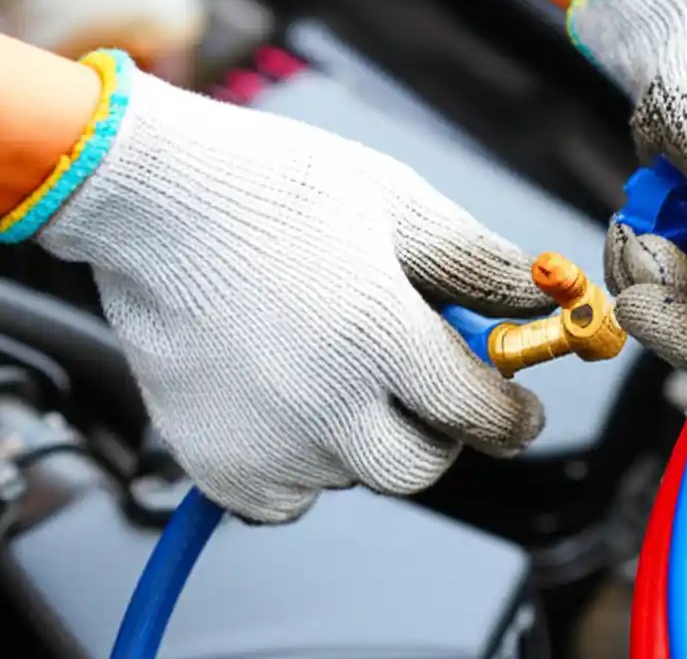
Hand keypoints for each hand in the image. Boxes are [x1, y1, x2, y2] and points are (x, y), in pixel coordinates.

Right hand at [35, 71, 554, 522]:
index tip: (517, 413)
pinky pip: (284, 499)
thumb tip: (539, 300)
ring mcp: (266, 443)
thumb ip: (475, 262)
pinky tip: (282, 401)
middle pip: (418, 467)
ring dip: (358, 436)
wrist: (146, 197)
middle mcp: (325, 405)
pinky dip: (296, 465)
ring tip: (326, 366)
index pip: (479, 415)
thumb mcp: (395, 203)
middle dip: (437, 434)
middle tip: (422, 389)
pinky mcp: (216, 464)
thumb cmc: (271, 187)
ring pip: (349, 475)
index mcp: (380, 337)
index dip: (511, 418)